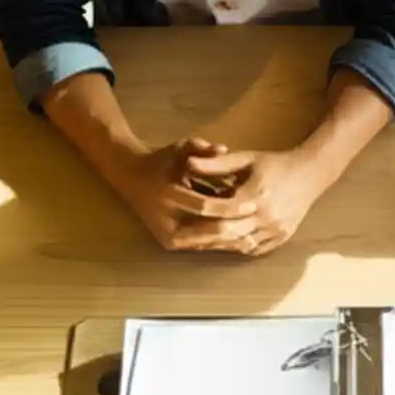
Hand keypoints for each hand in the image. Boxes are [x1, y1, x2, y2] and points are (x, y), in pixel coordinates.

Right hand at [107, 137, 259, 250]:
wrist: (132, 179)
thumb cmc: (160, 161)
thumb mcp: (178, 149)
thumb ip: (199, 148)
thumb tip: (222, 148)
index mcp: (167, 195)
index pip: (205, 206)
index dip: (231, 206)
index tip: (254, 204)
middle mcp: (165, 221)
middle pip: (208, 231)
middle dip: (236, 229)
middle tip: (262, 226)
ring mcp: (167, 237)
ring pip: (208, 243)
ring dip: (232, 240)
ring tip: (259, 234)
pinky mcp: (172, 245)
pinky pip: (203, 246)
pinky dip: (222, 243)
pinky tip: (244, 239)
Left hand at [183, 148, 330, 255]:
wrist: (311, 174)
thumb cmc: (275, 164)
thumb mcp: (246, 159)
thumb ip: (217, 164)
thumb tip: (189, 164)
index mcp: (255, 195)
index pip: (218, 210)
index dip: (196, 215)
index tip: (179, 217)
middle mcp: (266, 216)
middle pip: (226, 233)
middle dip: (201, 237)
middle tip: (180, 240)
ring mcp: (276, 229)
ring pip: (239, 244)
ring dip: (218, 245)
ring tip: (197, 244)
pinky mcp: (282, 237)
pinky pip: (254, 248)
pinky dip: (237, 247)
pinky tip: (223, 244)